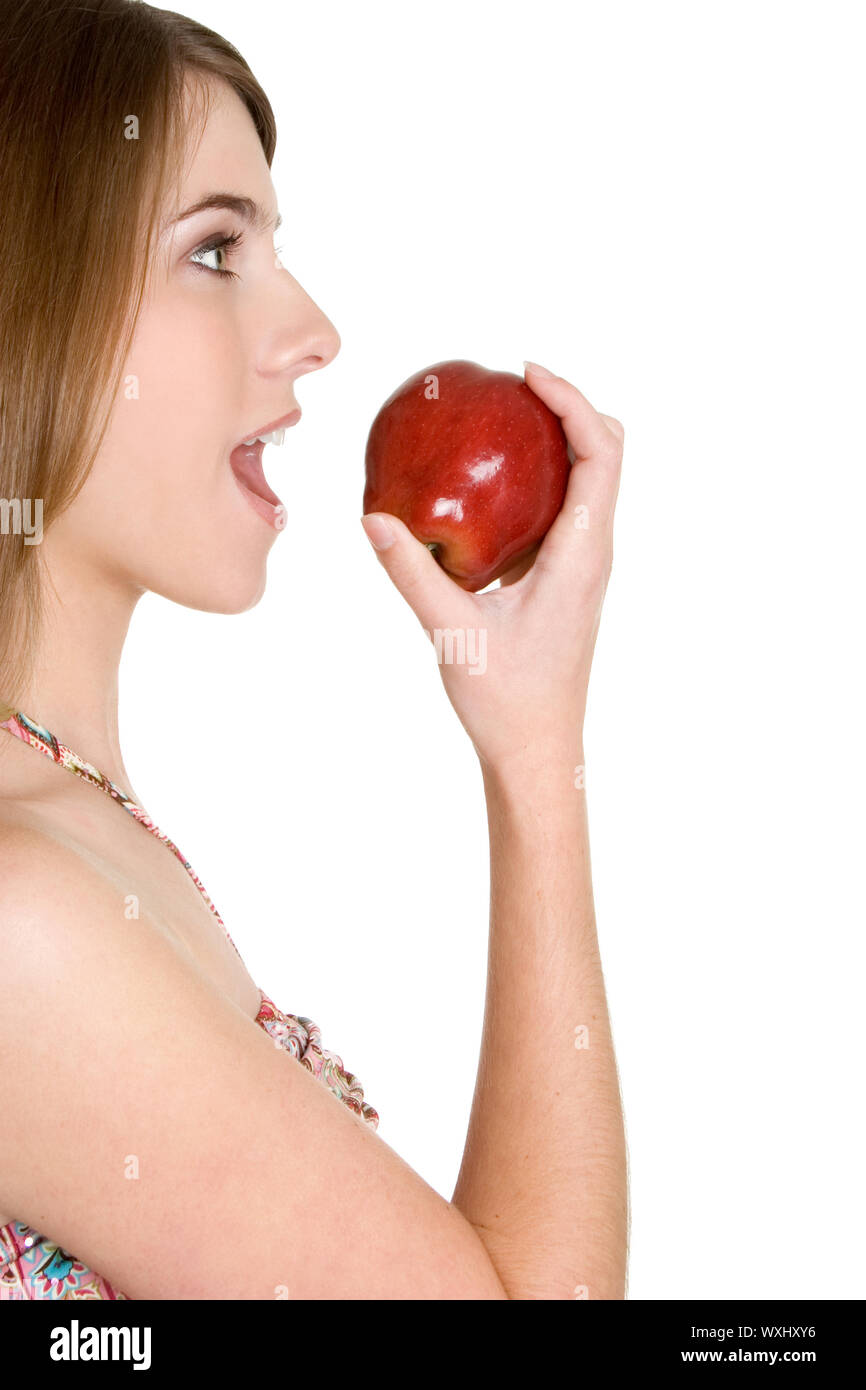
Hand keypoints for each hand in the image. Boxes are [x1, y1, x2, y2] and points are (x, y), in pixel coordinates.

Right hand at [360, 363, 623, 779]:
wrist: (539, 750)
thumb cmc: (506, 700)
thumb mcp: (452, 633)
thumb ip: (412, 574)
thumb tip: (373, 518)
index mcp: (581, 557)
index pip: (601, 454)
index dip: (573, 401)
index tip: (528, 373)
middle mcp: (595, 553)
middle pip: (607, 453)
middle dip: (571, 407)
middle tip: (514, 387)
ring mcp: (586, 565)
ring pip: (592, 479)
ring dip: (560, 438)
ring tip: (503, 418)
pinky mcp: (570, 578)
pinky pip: (568, 508)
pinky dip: (542, 476)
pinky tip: (490, 482)